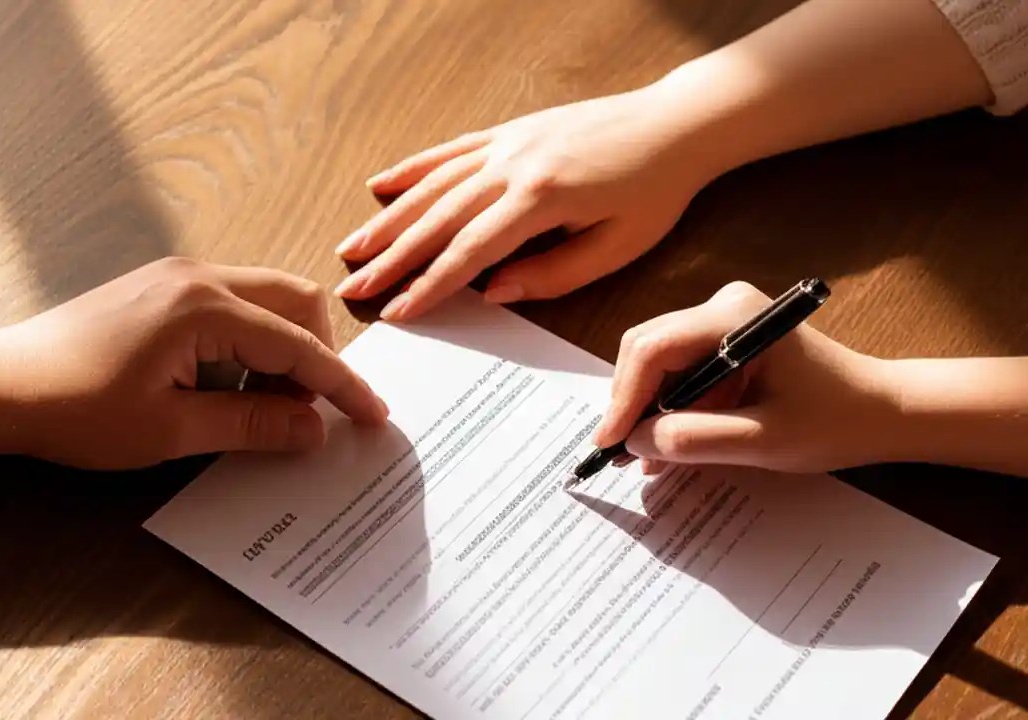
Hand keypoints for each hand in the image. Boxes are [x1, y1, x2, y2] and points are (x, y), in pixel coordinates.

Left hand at [0, 257, 387, 468]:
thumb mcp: (172, 430)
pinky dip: (252, 341)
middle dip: (316, 356)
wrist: (1, 385)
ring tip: (259, 405)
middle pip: (295, 302)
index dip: (340, 385)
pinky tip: (226, 384)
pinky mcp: (165, 289)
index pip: (298, 345)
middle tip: (304, 412)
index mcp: (205, 307)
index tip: (373, 415)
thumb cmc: (78, 409)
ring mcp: (180, 277)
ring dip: (282, 349)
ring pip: (268, 300)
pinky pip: (236, 304)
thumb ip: (252, 423)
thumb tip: (314, 429)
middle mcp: (200, 277)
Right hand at [334, 80, 718, 320]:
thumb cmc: (654, 192)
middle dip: (391, 257)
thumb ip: (553, 274)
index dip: (429, 285)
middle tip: (353, 288)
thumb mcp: (616, 246)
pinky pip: (450, 150)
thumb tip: (491, 293)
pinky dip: (412, 168)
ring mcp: (507, 142)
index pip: (469, 250)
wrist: (675, 124)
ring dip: (388, 217)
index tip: (397, 311)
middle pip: (437, 217)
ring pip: (433, 184)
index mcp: (541, 197)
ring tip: (352, 248)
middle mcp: (514, 164)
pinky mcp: (509, 130)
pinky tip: (380, 185)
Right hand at [596, 282, 899, 473]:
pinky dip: (673, 406)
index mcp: (735, 316)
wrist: (884, 409)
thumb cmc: (835, 421)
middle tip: (620, 453)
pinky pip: (683, 369)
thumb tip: (636, 442)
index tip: (609, 444)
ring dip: (650, 408)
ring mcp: (725, 318)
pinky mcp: (729, 336)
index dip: (623, 398)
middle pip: (648, 348)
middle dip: (630, 402)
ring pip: (660, 361)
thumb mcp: (763, 441)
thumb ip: (695, 440)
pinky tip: (673, 443)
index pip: (654, 348)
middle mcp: (723, 305)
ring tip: (646, 458)